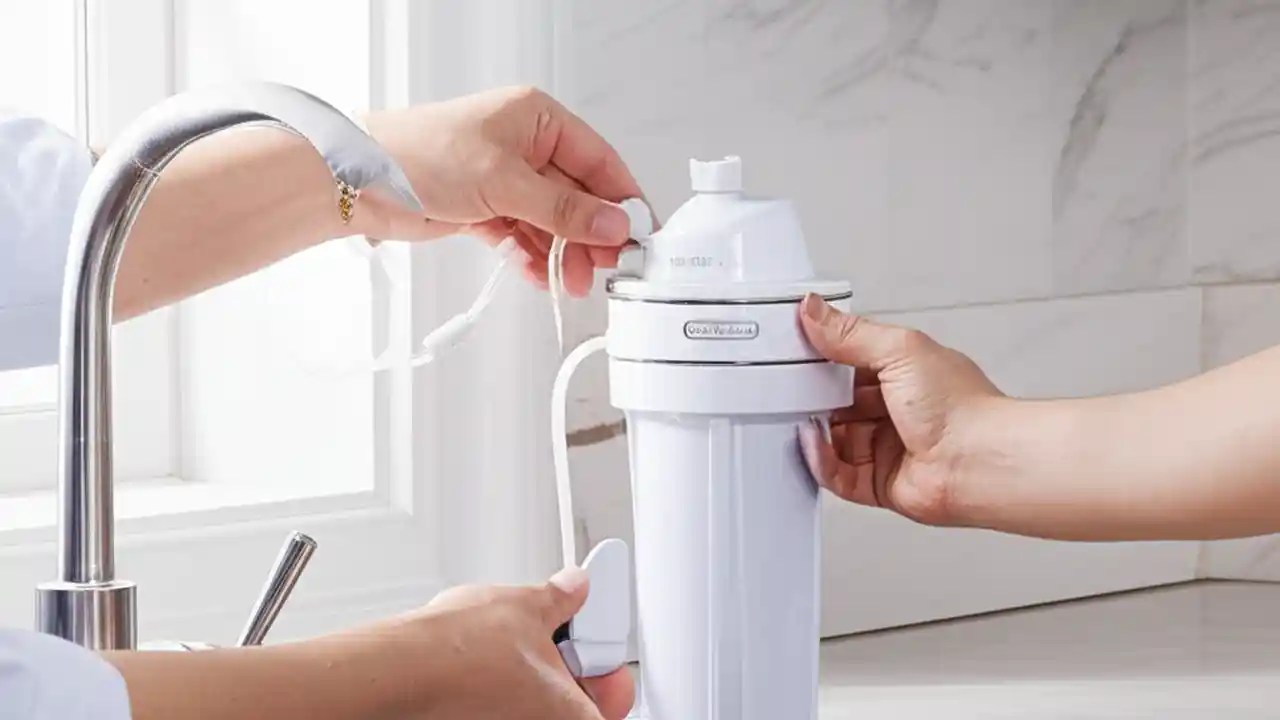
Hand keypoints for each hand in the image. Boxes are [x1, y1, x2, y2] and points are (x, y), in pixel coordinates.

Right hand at [337, 567, 634, 719]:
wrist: (402, 668)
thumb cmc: (461, 653)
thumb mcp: (526, 605)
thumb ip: (561, 598)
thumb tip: (574, 586)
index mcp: (574, 714)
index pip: (613, 699)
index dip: (608, 668)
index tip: (598, 646)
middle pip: (575, 701)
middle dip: (566, 666)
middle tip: (556, 637)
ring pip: (535, 701)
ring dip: (531, 675)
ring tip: (513, 643)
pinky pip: (504, 702)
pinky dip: (502, 683)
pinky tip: (485, 658)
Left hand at [361, 86, 647, 296]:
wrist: (358, 181)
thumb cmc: (418, 154)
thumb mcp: (504, 182)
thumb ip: (563, 210)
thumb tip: (614, 223)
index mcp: (537, 119)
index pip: (598, 160)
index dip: (621, 199)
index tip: (639, 235)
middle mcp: (525, 145)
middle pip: (577, 196)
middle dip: (591, 235)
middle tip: (610, 268)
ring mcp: (504, 178)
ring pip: (550, 221)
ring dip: (563, 253)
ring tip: (572, 282)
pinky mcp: (484, 208)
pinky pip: (522, 235)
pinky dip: (532, 257)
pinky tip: (543, 277)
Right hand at [797, 294, 1005, 524]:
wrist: (980, 462)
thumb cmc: (960, 407)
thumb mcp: (899, 351)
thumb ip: (850, 333)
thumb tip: (814, 310)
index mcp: (901, 373)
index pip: (846, 362)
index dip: (820, 357)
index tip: (792, 351)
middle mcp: (892, 411)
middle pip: (835, 402)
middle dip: (810, 396)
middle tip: (785, 386)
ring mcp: (884, 447)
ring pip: (831, 439)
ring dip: (812, 429)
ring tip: (798, 416)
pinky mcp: (877, 483)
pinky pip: (835, 473)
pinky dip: (820, 460)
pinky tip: (814, 443)